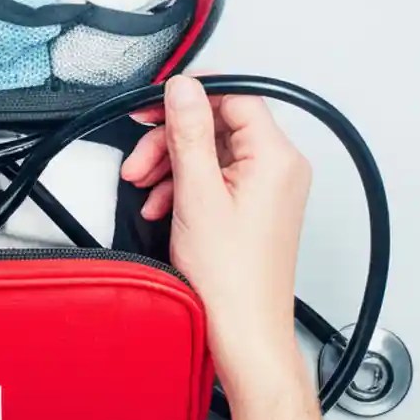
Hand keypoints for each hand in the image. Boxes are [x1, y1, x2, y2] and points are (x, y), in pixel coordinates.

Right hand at [121, 76, 311, 392]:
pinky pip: (215, 178)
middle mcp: (279, 169)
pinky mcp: (253, 207)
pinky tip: (160, 205)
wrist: (243, 331)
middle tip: (140, 155)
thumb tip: (184, 89)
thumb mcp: (197, 195)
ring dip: (171, 164)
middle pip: (219, 125)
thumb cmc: (230, 279)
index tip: (156, 104)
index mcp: (275, 158)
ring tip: (142, 186)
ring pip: (212, 153)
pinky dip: (183, 186)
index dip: (192, 95)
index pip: (237, 97)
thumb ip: (189, 134)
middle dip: (172, 138)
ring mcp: (267, 189)